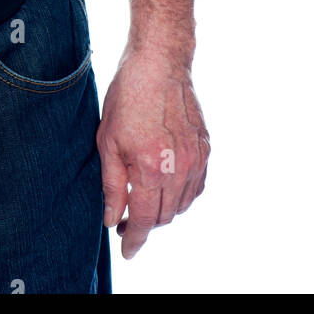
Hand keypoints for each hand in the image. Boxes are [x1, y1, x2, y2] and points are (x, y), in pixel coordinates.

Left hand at [97, 45, 209, 258]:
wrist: (159, 63)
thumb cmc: (127, 97)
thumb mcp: (107, 141)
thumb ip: (112, 185)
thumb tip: (112, 219)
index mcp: (150, 168)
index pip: (144, 220)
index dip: (134, 239)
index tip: (127, 250)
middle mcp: (178, 168)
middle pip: (164, 216)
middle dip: (146, 223)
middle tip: (126, 219)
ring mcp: (196, 158)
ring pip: (182, 204)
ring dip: (164, 209)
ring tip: (144, 198)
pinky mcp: (205, 148)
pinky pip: (196, 185)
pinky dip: (182, 194)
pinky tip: (166, 184)